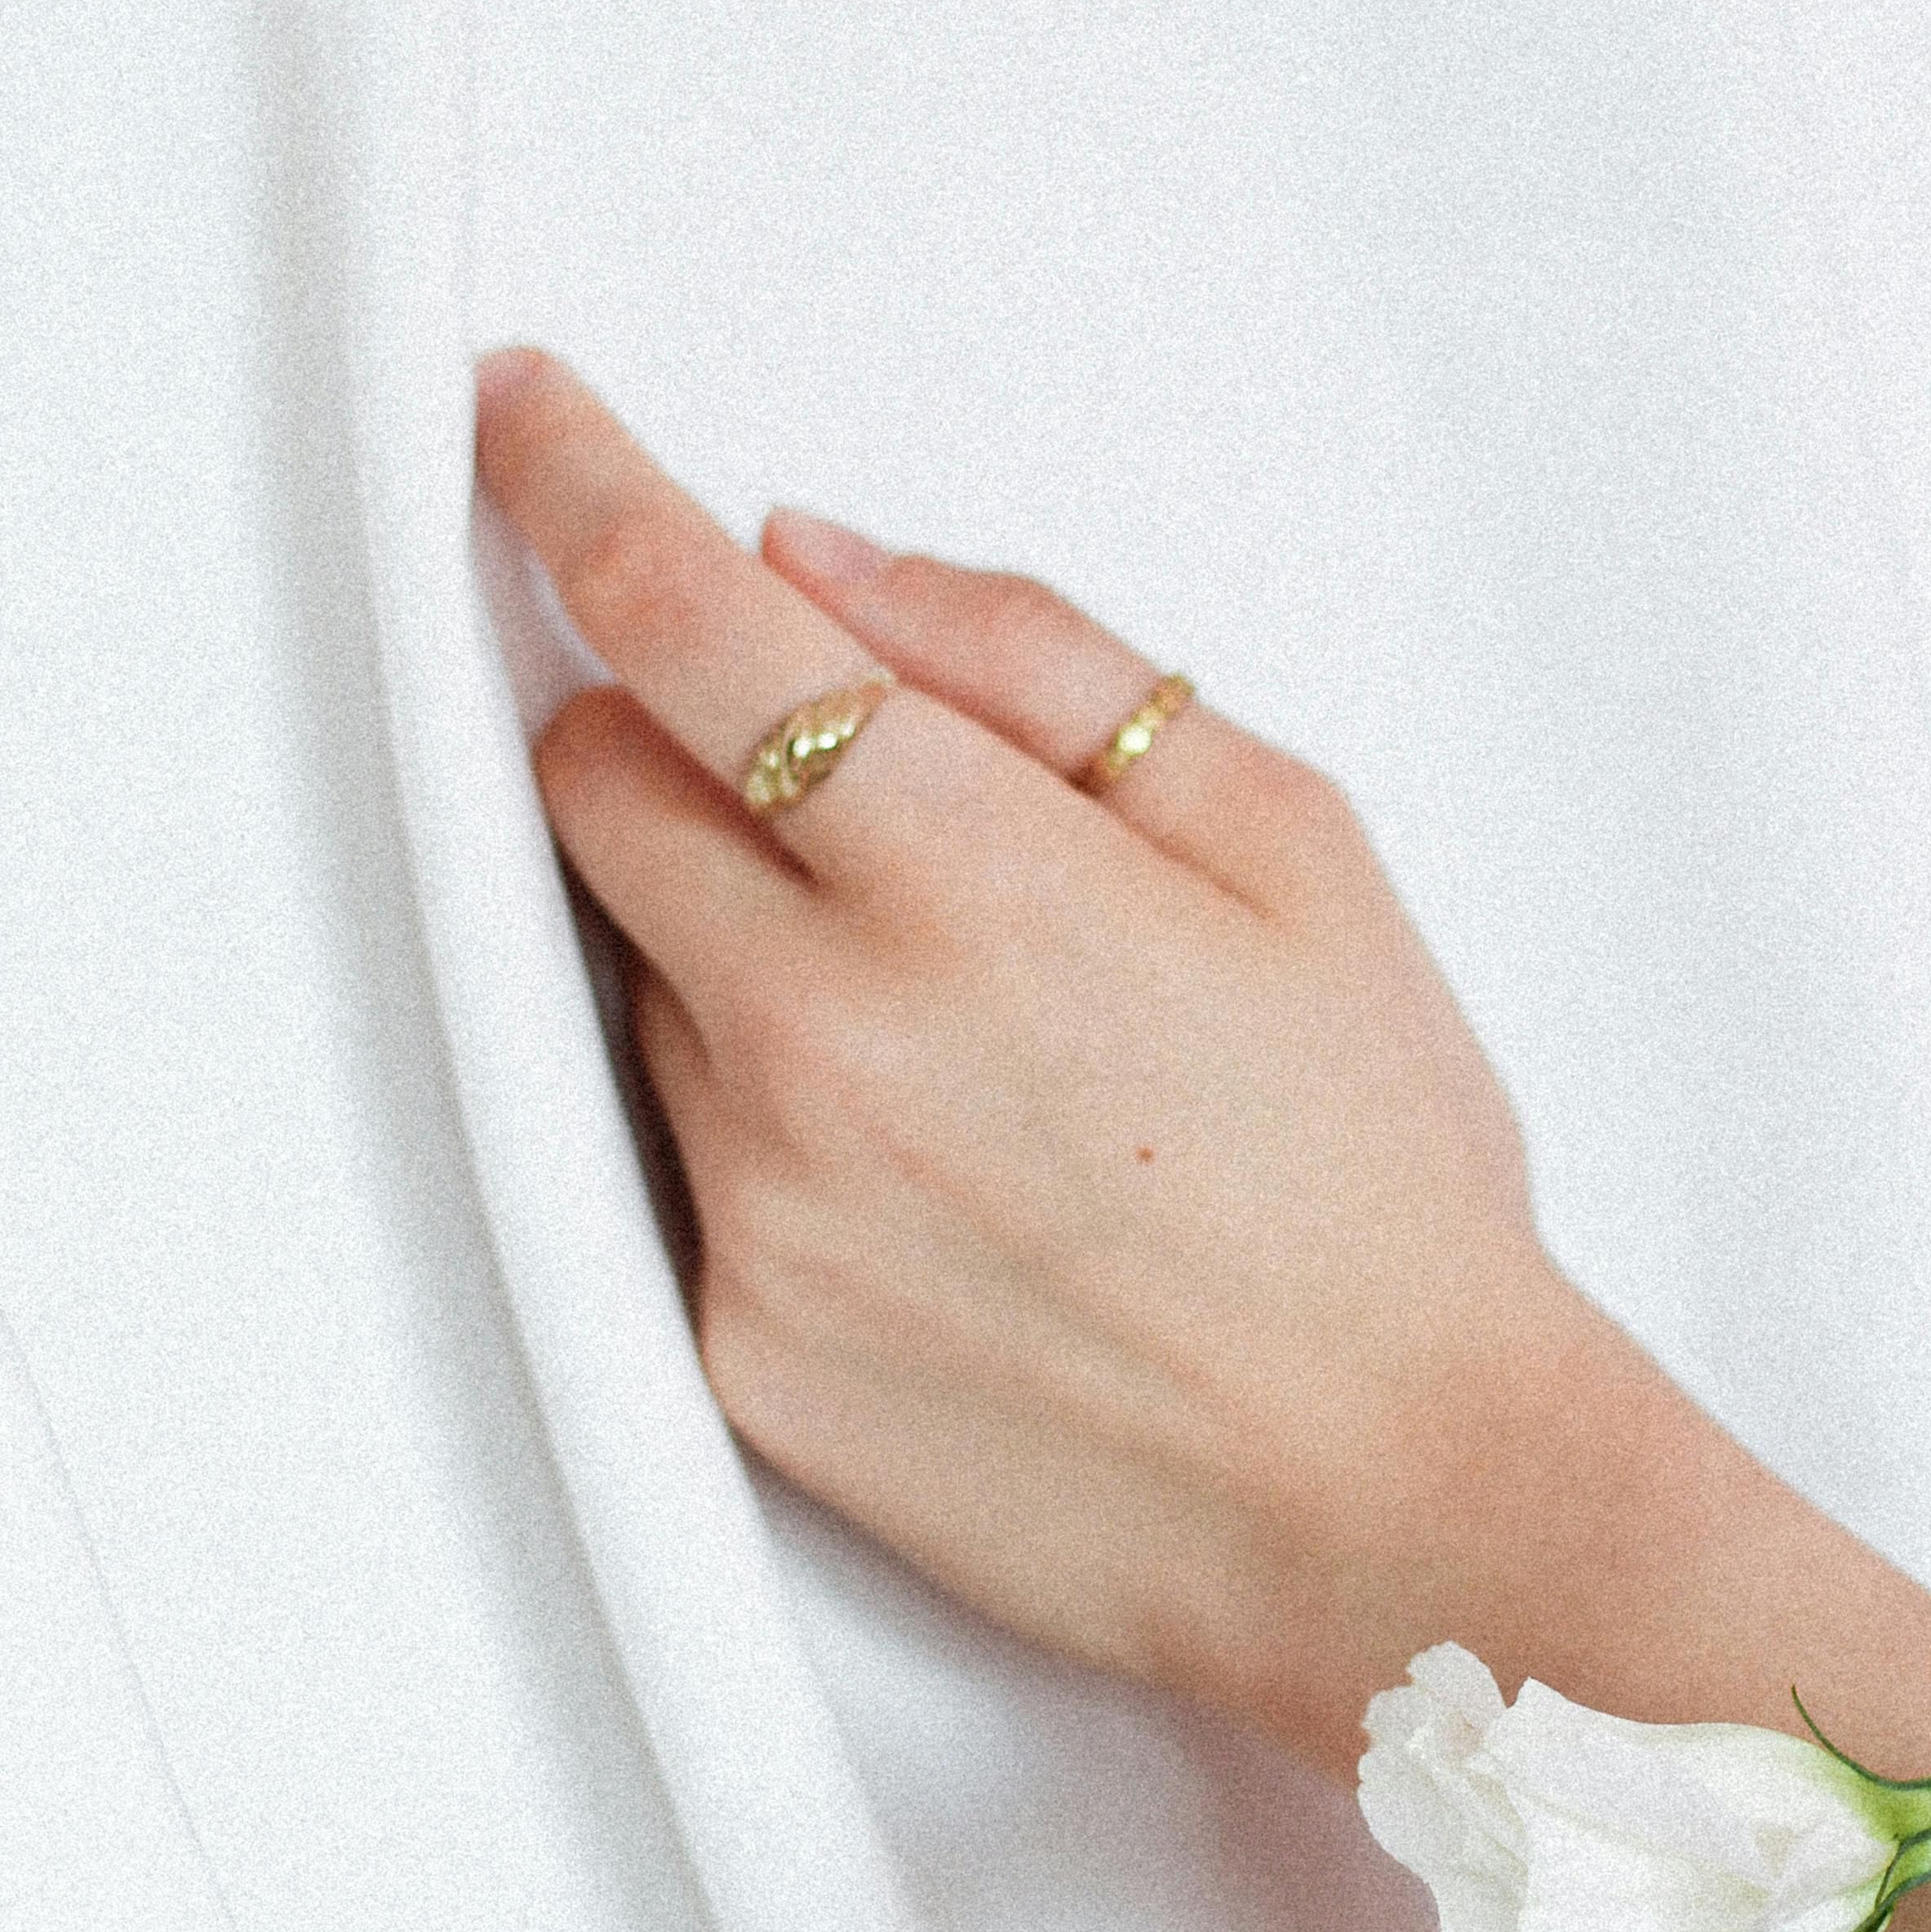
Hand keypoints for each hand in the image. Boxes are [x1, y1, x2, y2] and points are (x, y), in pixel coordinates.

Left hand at [473, 348, 1588, 1779]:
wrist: (1402, 1509)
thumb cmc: (1376, 1189)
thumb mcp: (1288, 846)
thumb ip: (1038, 667)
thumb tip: (828, 564)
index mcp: (969, 877)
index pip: (682, 620)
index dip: (579, 488)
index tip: (528, 422)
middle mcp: (826, 1036)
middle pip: (592, 786)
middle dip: (668, 736)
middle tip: (829, 794)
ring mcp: (762, 1203)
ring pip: (642, 978)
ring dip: (743, 954)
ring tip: (973, 1054)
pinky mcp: (732, 1347)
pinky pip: (679, 1167)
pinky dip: (773, 1129)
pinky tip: (951, 1189)